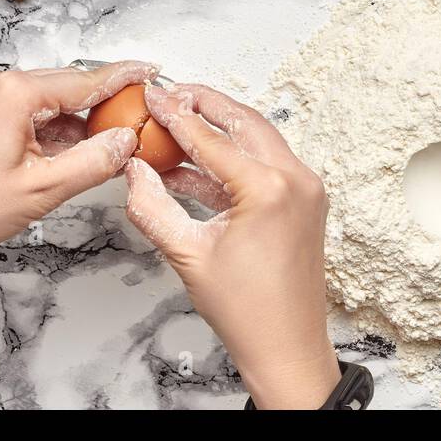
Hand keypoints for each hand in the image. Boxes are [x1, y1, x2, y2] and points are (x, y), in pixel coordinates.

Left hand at [0, 61, 153, 272]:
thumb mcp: (42, 190)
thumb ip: (93, 161)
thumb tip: (127, 140)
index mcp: (16, 92)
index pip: (87, 80)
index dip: (126, 78)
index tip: (155, 72)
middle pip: (69, 87)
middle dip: (104, 104)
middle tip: (140, 120)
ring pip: (49, 102)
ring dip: (77, 122)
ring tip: (107, 147)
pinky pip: (27, 112)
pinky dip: (51, 130)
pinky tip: (68, 154)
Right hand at [126, 83, 339, 408]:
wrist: (287, 347)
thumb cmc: (248, 312)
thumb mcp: (187, 254)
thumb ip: (152, 206)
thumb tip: (134, 172)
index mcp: (270, 189)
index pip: (212, 138)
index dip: (175, 114)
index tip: (154, 97)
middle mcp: (296, 180)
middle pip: (244, 122)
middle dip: (205, 104)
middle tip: (172, 93)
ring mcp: (306, 190)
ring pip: (258, 140)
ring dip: (220, 131)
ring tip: (179, 124)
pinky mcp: (305, 202)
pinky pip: (266, 166)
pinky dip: (233, 161)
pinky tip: (195, 165)